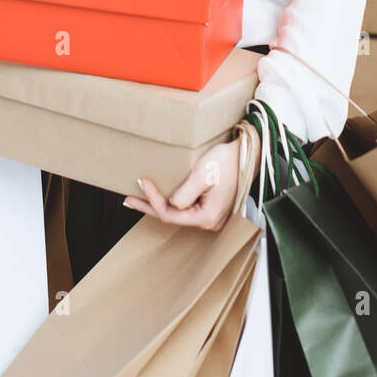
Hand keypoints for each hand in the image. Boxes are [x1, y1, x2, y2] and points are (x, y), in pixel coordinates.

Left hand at [123, 127, 262, 231]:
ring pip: (179, 214)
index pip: (170, 214)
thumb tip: (169, 204)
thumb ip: (183, 194)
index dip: (152, 200)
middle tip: (128, 199)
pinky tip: (162, 196)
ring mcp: (212, 217)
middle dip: (150, 206)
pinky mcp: (212, 208)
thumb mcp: (202, 175)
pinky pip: (187, 209)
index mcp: (207, 217)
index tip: (143, 182)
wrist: (248, 154)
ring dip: (159, 205)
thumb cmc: (228, 161)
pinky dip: (172, 202)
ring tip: (140, 197)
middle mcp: (210, 222)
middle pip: (172, 217)